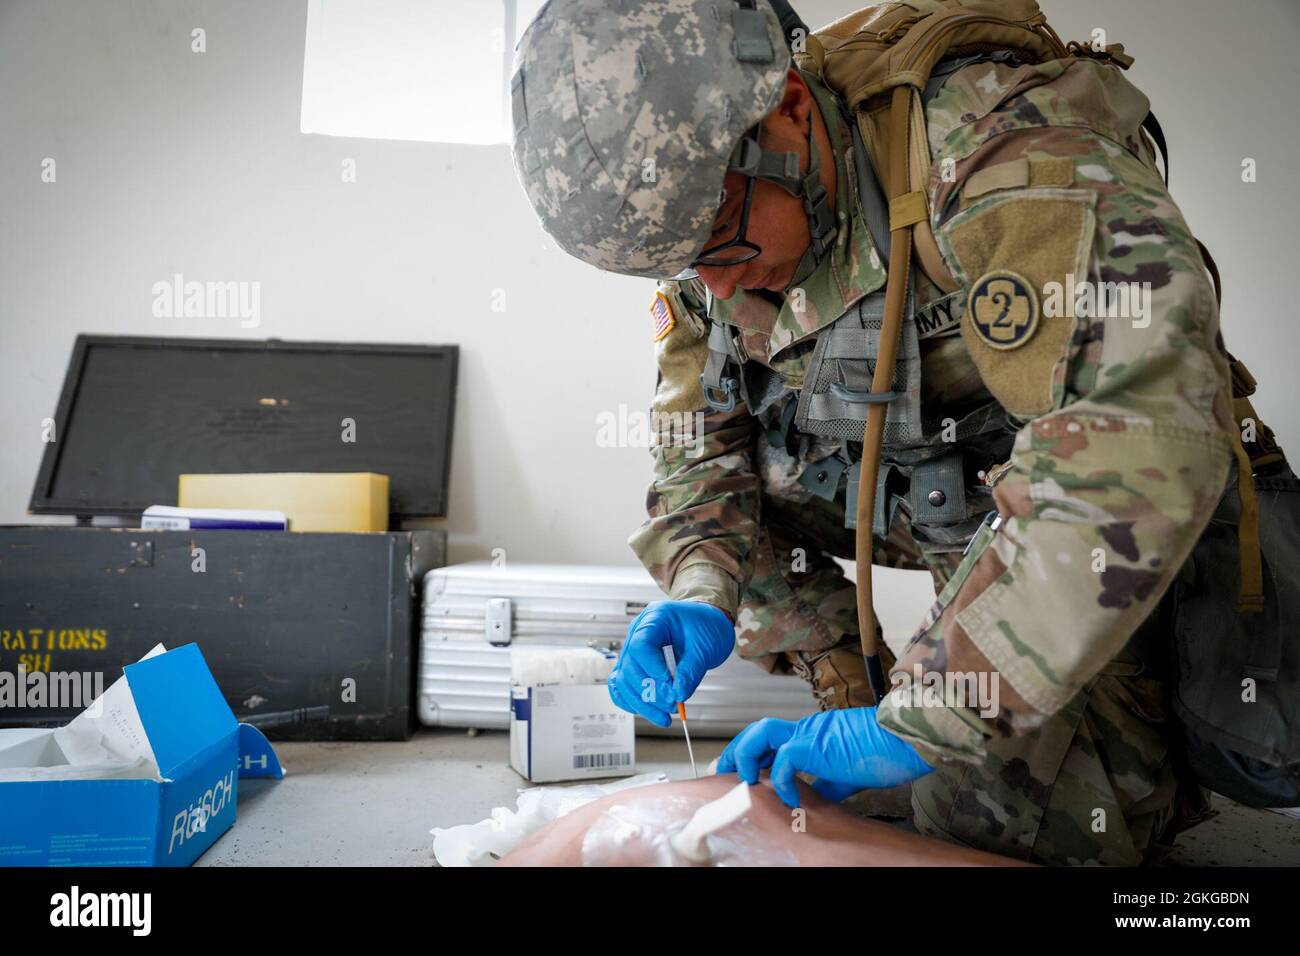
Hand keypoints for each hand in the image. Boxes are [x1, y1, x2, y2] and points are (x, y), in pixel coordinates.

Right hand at [607, 600, 733, 726]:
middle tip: (673, 705)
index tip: (671, 687)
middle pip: (629, 666)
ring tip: (665, 715)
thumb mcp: (705, 647)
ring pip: (623, 679)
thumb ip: (690, 672)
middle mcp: (638, 631)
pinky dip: (631, 699)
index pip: (640, 646)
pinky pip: (621, 683)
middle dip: (650, 692)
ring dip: (642, 702)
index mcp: (655, 618)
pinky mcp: (635, 662)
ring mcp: (633, 647)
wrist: (708, 621)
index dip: (653, 671)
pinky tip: (647, 710)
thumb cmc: (707, 626)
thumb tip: (678, 695)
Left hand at [716, 706, 932, 807]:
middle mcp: (807, 728)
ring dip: (745, 757)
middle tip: (723, 774)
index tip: (737, 773)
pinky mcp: (817, 745)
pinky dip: (780, 780)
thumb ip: (827, 783)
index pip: (772, 739)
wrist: (908, 740)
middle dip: (735, 751)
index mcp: (814, 733)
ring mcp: (811, 733)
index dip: (750, 754)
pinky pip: (784, 760)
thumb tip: (812, 799)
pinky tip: (791, 798)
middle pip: (758, 730)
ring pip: (760, 733)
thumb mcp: (850, 772)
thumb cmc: (887, 753)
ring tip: (747, 782)